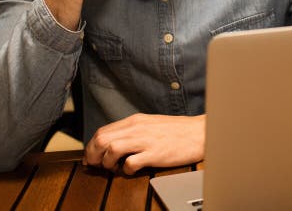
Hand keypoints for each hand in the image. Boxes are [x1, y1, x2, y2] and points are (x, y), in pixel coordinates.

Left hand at [83, 113, 205, 174]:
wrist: (200, 132)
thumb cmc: (178, 130)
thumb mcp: (151, 124)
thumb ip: (133, 131)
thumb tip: (113, 142)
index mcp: (135, 121)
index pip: (103, 131)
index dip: (91, 147)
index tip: (92, 157)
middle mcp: (137, 128)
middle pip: (101, 139)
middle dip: (93, 155)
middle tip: (97, 165)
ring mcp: (145, 140)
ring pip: (111, 149)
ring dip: (107, 163)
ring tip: (114, 168)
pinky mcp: (155, 154)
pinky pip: (130, 163)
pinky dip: (126, 171)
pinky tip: (132, 170)